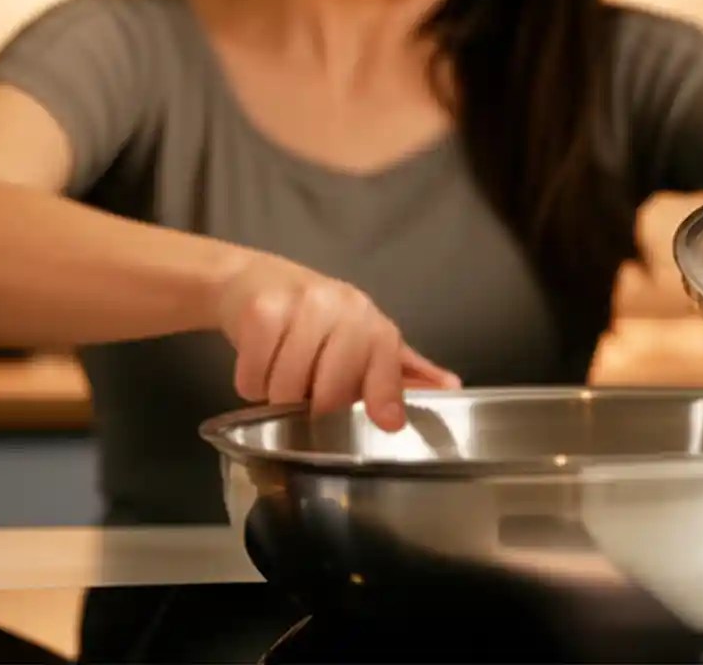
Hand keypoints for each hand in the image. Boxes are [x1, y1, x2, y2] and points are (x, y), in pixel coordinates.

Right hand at [214, 253, 460, 430]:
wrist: (253, 279)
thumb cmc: (314, 317)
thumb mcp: (363, 338)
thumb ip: (402, 369)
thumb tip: (451, 387)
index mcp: (371, 321)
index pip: (383, 360)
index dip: (386, 393)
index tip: (388, 423)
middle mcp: (341, 308)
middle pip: (330, 389)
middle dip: (316, 406)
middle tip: (309, 395)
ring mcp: (300, 306)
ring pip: (287, 388)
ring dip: (278, 396)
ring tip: (283, 375)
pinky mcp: (260, 312)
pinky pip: (254, 377)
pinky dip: (251, 383)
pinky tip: (261, 363)